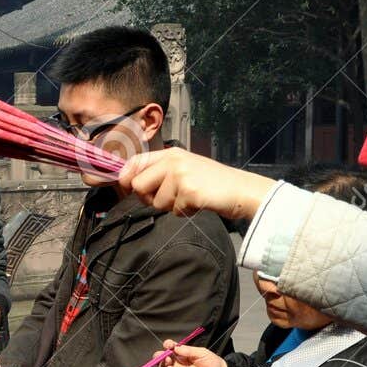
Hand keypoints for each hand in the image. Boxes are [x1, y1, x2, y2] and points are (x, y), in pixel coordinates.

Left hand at [116, 147, 273, 218]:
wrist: (240, 190)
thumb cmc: (211, 183)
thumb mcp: (184, 169)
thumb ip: (159, 173)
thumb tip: (129, 183)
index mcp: (170, 154)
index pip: (135, 161)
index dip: (125, 177)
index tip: (125, 187)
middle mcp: (173, 161)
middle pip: (138, 186)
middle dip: (149, 198)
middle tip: (170, 198)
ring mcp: (181, 175)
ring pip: (156, 202)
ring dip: (171, 206)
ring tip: (190, 198)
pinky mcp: (189, 191)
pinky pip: (174, 211)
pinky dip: (185, 212)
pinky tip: (198, 203)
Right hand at [160, 341, 227, 366]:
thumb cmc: (212, 362)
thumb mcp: (201, 352)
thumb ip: (188, 350)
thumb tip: (175, 348)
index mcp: (183, 353)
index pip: (171, 348)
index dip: (167, 345)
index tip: (168, 345)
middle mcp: (179, 362)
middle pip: (164, 358)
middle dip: (159, 356)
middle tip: (162, 355)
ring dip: (162, 364)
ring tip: (167, 361)